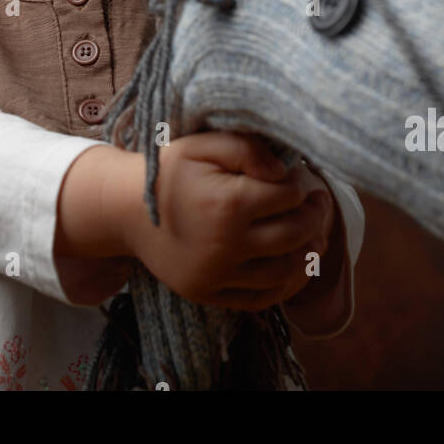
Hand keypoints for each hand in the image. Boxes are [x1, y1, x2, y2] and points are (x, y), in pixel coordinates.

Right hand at [119, 131, 333, 312]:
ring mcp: (216, 274)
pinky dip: (285, 285)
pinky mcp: (208, 294)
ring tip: (313, 235)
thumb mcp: (203, 144)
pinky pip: (261, 299)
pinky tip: (293, 264)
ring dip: (307, 253)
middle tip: (317, 204)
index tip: (299, 179)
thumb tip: (285, 171)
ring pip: (284, 272)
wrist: (126, 210)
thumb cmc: (170, 171)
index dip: (302, 186)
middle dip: (314, 218)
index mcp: (227, 203)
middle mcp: (225, 244)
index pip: (289, 197)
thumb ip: (247, 148)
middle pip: (294, 236)